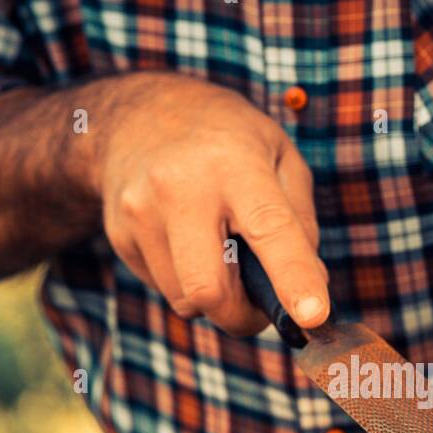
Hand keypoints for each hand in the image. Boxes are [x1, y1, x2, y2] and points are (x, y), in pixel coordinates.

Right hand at [93, 72, 328, 334]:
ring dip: (214, 298)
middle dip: (242, 316)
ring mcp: (140, 212)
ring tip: (219, 253)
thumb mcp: (279, 155)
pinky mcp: (120, 235)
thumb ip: (300, 223)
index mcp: (234, 163)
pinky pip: (164, 288)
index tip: (313, 317)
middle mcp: (180, 186)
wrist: (136, 115)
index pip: (269, 228)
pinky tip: (186, 242)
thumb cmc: (225, 140)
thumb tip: (308, 291)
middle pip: (210, 289)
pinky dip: (186, 282)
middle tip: (260, 305)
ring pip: (187, 300)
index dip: (294, 278)